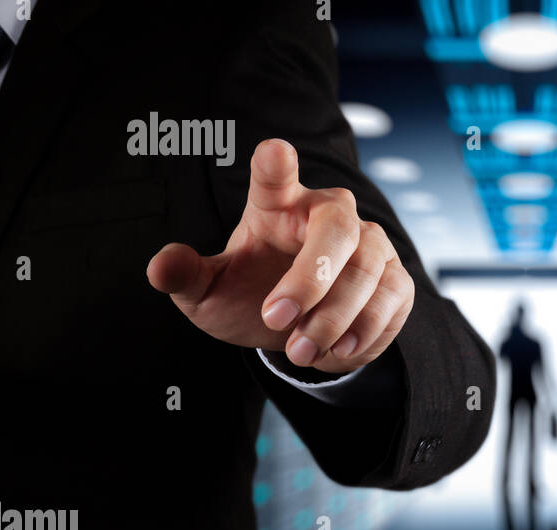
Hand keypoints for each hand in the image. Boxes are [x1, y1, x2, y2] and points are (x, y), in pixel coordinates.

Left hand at [147, 139, 414, 372]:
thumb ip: (186, 277)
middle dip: (311, 277)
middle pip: (337, 227)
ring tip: (298, 351)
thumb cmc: (250, 296)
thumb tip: (160, 266)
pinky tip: (336, 349)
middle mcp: (331, 215)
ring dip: (332, 318)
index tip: (275, 151)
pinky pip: (392, 299)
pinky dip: (364, 330)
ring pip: (367, 271)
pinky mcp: (396, 279)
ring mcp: (371, 245)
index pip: (276, 177)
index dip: (276, 165)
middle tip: (275, 319)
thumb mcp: (208, 294)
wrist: (297, 333)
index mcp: (279, 206)